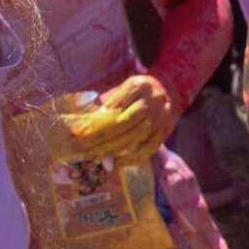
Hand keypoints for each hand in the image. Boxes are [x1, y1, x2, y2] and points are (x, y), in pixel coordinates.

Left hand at [59, 74, 176, 158]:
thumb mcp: (124, 87)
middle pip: (123, 123)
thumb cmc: (138, 92)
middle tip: (81, 148)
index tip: (78, 132)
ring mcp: (161, 117)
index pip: (114, 106)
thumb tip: (86, 121)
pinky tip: (116, 163)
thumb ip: (108, 101)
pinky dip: (131, 158)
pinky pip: (148, 149)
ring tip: (94, 158)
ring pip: (135, 137)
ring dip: (113, 150)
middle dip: (100, 138)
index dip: (96, 121)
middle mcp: (152, 101)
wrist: (170, 90)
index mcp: (139, 86)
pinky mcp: (165, 131)